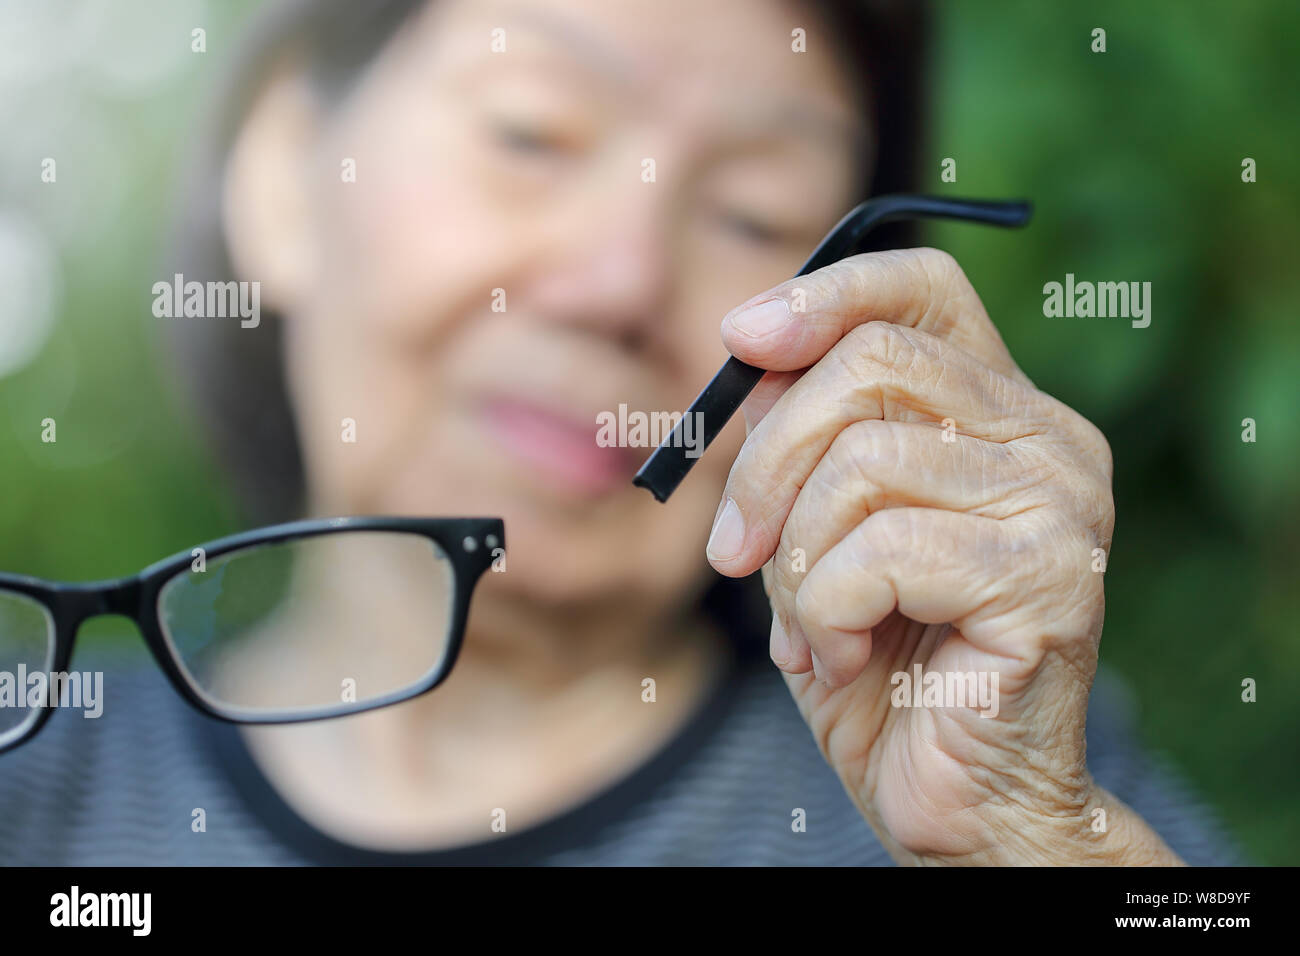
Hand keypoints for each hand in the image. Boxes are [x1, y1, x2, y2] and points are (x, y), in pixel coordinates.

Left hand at [708, 248, 1181, 864]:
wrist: (952, 802)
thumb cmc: (878, 666)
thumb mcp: (811, 536)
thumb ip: (797, 447)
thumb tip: (750, 361)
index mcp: (997, 416)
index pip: (924, 292)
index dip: (825, 295)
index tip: (740, 336)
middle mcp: (1047, 441)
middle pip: (869, 363)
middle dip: (768, 459)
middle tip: (734, 548)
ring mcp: (1062, 504)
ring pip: (863, 460)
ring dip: (796, 558)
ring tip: (813, 626)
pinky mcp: (1053, 577)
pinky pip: (882, 552)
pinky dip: (825, 613)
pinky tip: (846, 656)